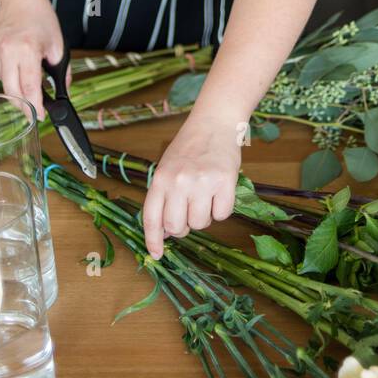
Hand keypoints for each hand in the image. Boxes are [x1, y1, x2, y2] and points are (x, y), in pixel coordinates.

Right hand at [0, 0, 69, 120]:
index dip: (35, 106)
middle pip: (12, 91)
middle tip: (33, 113)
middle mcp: (6, 50)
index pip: (30, 87)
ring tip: (29, 88)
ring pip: (4, 83)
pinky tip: (18, 70)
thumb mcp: (58, 46)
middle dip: (23, 106)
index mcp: (27, 49)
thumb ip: (61, 73)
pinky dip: (9, 77)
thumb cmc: (42, 19)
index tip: (40, 117)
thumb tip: (62, 95)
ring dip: (16, 91)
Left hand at [141, 113, 241, 259]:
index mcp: (160, 179)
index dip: (153, 241)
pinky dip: (222, 209)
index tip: (156, 255)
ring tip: (206, 197)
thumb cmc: (189, 147)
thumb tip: (165, 232)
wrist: (214, 122)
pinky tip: (220, 192)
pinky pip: (222, 215)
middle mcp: (179, 182)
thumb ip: (164, 196)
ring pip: (200, 224)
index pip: (152, 218)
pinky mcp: (225, 182)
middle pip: (176, 227)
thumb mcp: (167, 168)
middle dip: (183, 227)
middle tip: (190, 211)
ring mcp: (202, 182)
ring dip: (204, 217)